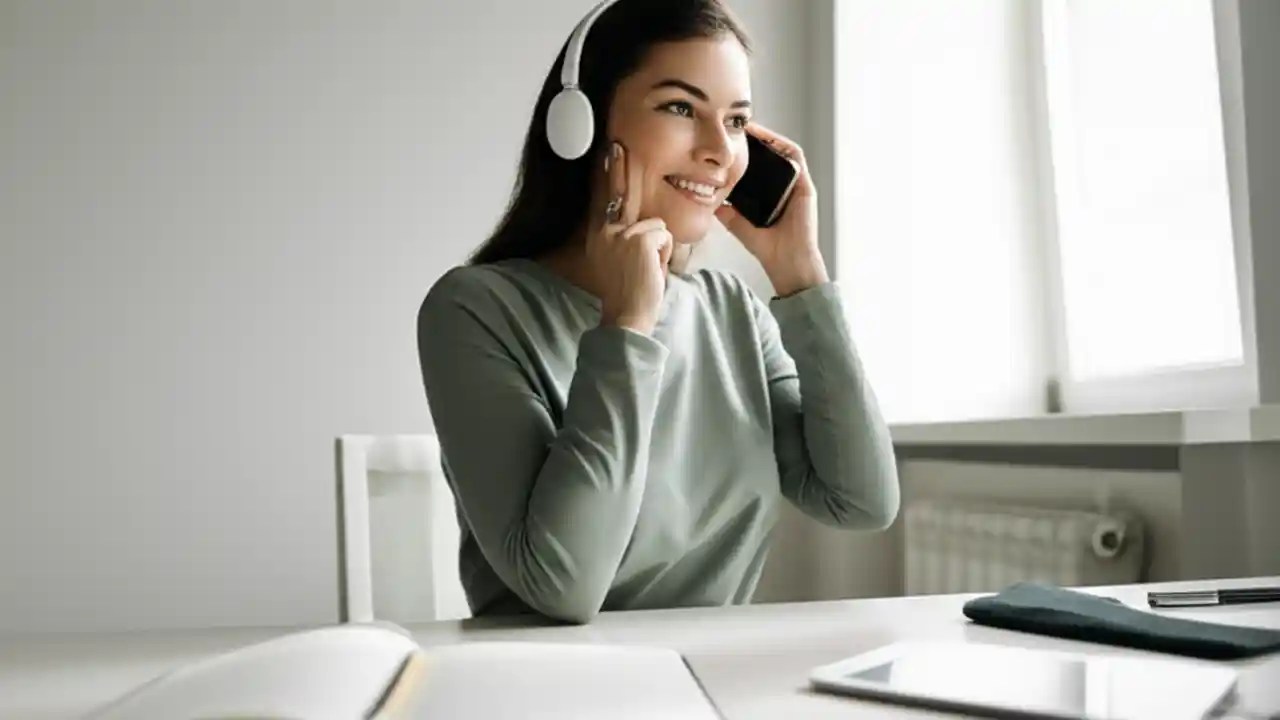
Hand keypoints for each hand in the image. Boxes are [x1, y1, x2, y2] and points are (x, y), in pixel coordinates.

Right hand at [589, 141, 673, 334]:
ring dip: (661, 248)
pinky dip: (666, 255)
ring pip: (657, 225)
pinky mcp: (639, 240)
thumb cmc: (631, 293)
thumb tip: (645, 224)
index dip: (609, 175)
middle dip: (620, 167)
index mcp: (600, 236)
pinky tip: (654, 271)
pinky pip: (665, 236)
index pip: (606, 199)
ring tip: (650, 269)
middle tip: (616, 143)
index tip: (608, 151)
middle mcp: (606, 231)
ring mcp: (621, 234)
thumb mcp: (622, 262)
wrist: (627, 316)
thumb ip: (626, 239)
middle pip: (622, 194)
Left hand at [715, 123, 828, 296]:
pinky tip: (767, 138)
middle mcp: (783, 186)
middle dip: (754, 139)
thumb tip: (706, 198)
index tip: (726, 142)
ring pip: (782, 151)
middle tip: (735, 127)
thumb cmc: (767, 247)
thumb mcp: (738, 224)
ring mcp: (795, 184)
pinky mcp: (805, 185)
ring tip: (748, 126)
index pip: (757, 166)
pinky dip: (782, 145)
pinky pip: (795, 157)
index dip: (744, 152)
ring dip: (767, 137)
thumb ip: (725, 211)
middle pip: (769, 155)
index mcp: (769, 193)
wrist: (786, 262)